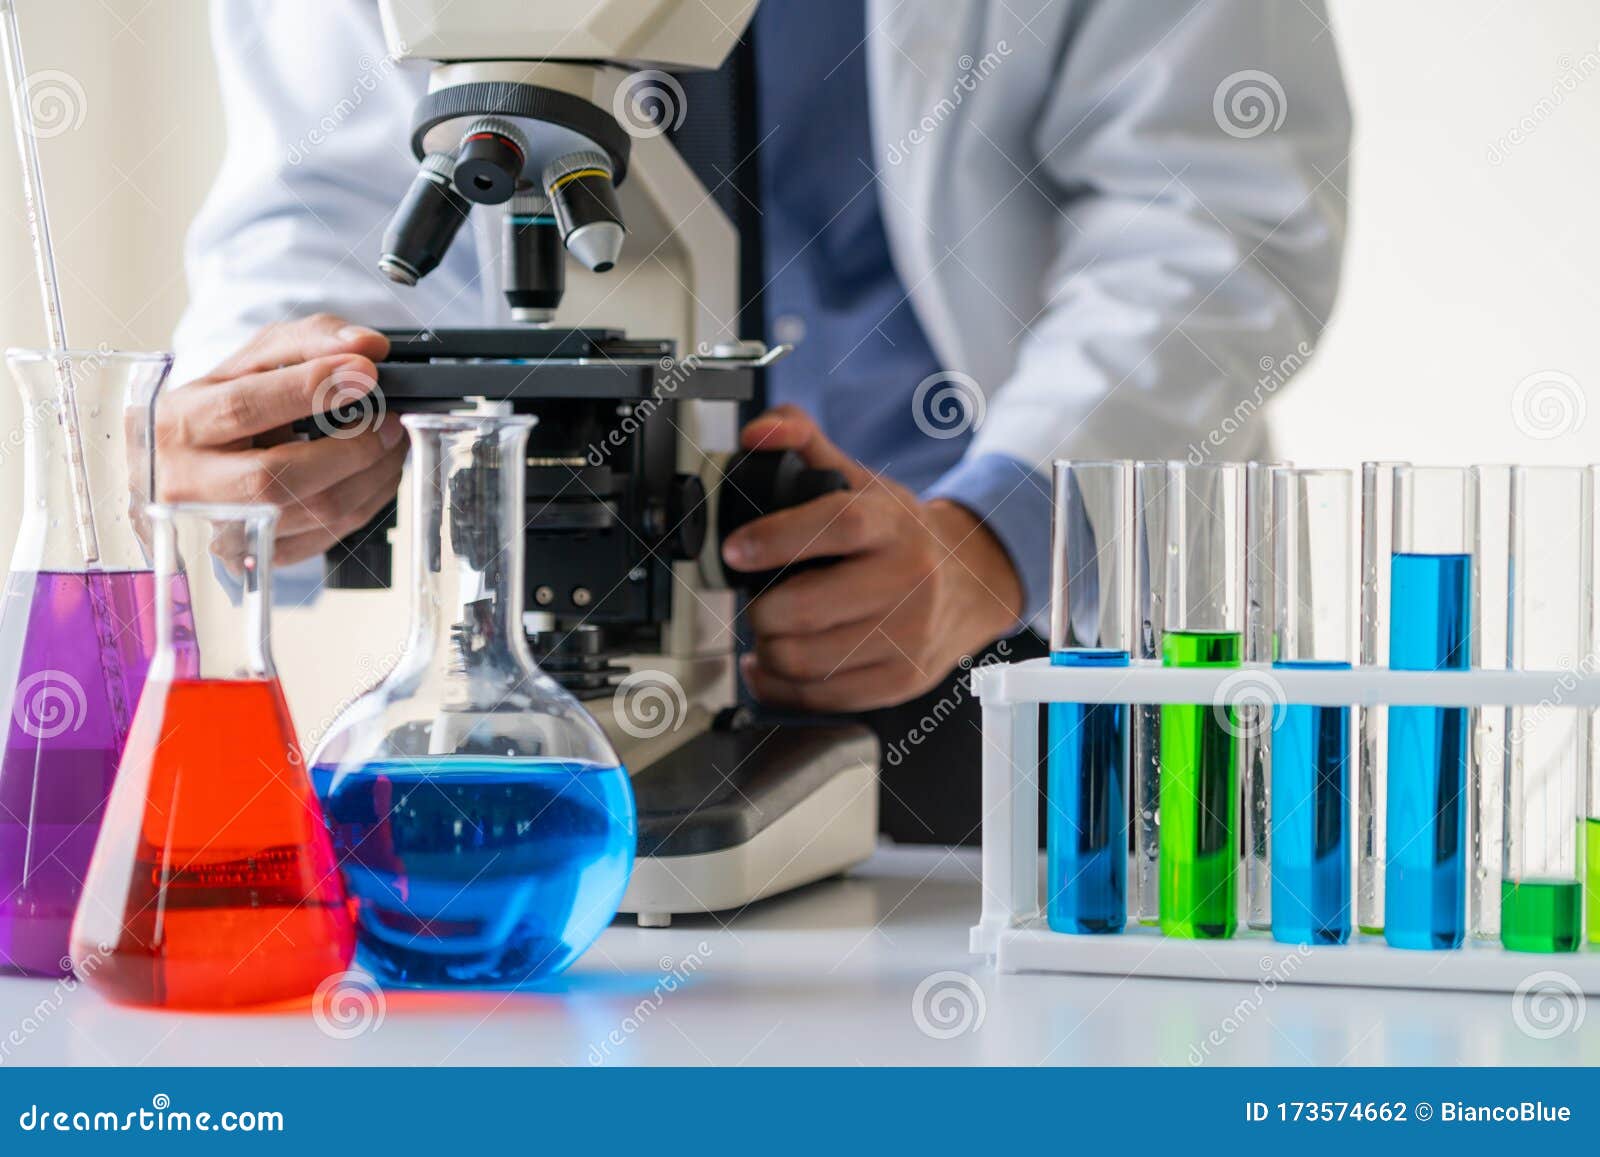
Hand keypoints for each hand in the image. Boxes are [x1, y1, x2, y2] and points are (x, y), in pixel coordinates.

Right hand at [157, 313, 406, 565]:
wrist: (187, 462)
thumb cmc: (224, 406)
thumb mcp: (254, 359)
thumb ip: (308, 340)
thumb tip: (366, 346)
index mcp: (180, 422)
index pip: (243, 406)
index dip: (309, 388)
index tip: (364, 373)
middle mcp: (189, 481)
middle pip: (275, 476)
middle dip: (349, 447)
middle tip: (388, 421)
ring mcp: (221, 526)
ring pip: (309, 513)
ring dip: (369, 477)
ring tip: (389, 444)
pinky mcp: (256, 555)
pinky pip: (323, 539)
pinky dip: (364, 505)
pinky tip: (374, 476)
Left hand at [724, 405, 1022, 711]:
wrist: (971, 582)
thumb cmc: (903, 534)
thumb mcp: (862, 480)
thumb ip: (804, 442)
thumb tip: (756, 431)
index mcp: (894, 524)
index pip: (837, 525)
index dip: (777, 538)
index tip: (736, 550)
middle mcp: (909, 580)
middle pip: (808, 608)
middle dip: (760, 610)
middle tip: (754, 601)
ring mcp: (908, 635)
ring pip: (806, 660)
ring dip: (766, 650)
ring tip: (766, 632)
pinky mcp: (901, 679)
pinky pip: (823, 697)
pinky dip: (782, 686)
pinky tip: (772, 666)